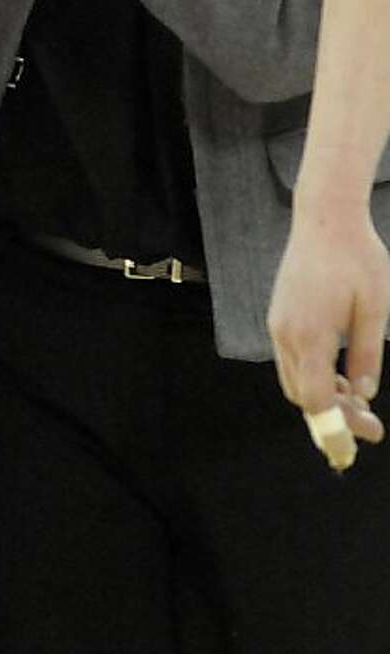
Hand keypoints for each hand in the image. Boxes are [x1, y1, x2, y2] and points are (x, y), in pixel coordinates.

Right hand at [268, 205, 389, 464]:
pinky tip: (339, 370)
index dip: (340, 426)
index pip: (316, 401)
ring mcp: (278, 323)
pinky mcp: (279, 314)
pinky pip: (291, 359)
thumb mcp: (374, 310)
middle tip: (370, 422)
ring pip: (294, 379)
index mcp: (310, 335)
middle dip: (334, 416)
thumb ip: (366, 357)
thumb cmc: (357, 259)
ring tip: (357, 396)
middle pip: (301, 396)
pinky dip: (313, 375)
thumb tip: (363, 396)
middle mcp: (286, 333)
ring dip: (322, 396)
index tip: (368, 436)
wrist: (326, 217)